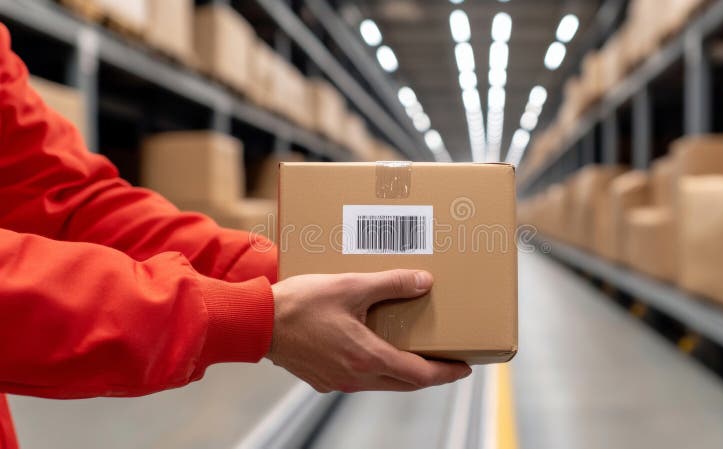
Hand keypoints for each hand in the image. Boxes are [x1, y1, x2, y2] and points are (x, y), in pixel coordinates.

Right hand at [266, 269, 470, 392]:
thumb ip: (391, 283)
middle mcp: (355, 377)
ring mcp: (337, 381)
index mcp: (368, 358)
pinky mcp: (322, 378)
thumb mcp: (351, 286)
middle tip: (448, 361)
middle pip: (404, 383)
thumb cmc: (299, 304)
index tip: (465, 368)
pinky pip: (360, 378)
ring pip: (382, 383)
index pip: (420, 375)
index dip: (447, 373)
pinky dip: (377, 368)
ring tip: (416, 352)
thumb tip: (424, 282)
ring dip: (402, 372)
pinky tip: (375, 348)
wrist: (255, 322)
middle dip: (430, 375)